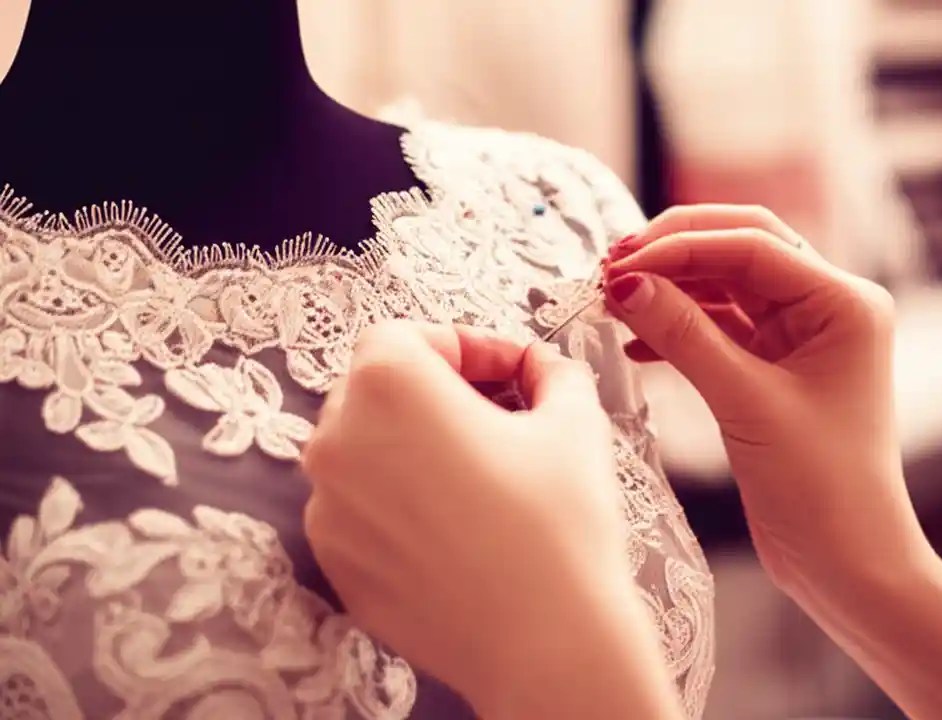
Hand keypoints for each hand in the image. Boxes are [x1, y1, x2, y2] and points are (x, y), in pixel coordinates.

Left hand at [301, 322, 680, 719]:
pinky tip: (457, 527)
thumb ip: (549, 371)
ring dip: (412, 447)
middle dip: (435, 393)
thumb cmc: (560, 523)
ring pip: (363, 451)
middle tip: (500, 417)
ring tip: (479, 475)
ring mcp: (326, 509)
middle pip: (376, 389)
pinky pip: (360, 510)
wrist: (546, 644)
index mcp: (387, 385)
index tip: (513, 374)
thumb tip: (537, 367)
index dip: (467, 346)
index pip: (407, 336)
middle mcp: (336, 440)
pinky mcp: (335, 565)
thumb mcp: (574, 420)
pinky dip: (398, 503)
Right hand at [604, 205, 931, 606]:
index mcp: (844, 303)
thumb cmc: (822, 488)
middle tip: (612, 265)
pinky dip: (679, 329)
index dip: (681, 247)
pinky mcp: (777, 369)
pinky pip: (721, 329)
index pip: (753, 245)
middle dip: (675, 254)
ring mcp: (802, 338)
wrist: (848, 563)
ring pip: (726, 288)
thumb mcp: (747, 403)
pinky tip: (636, 341)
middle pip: (740, 250)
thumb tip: (628, 283)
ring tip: (614, 300)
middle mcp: (828, 308)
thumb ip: (685, 336)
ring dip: (672, 290)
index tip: (621, 264)